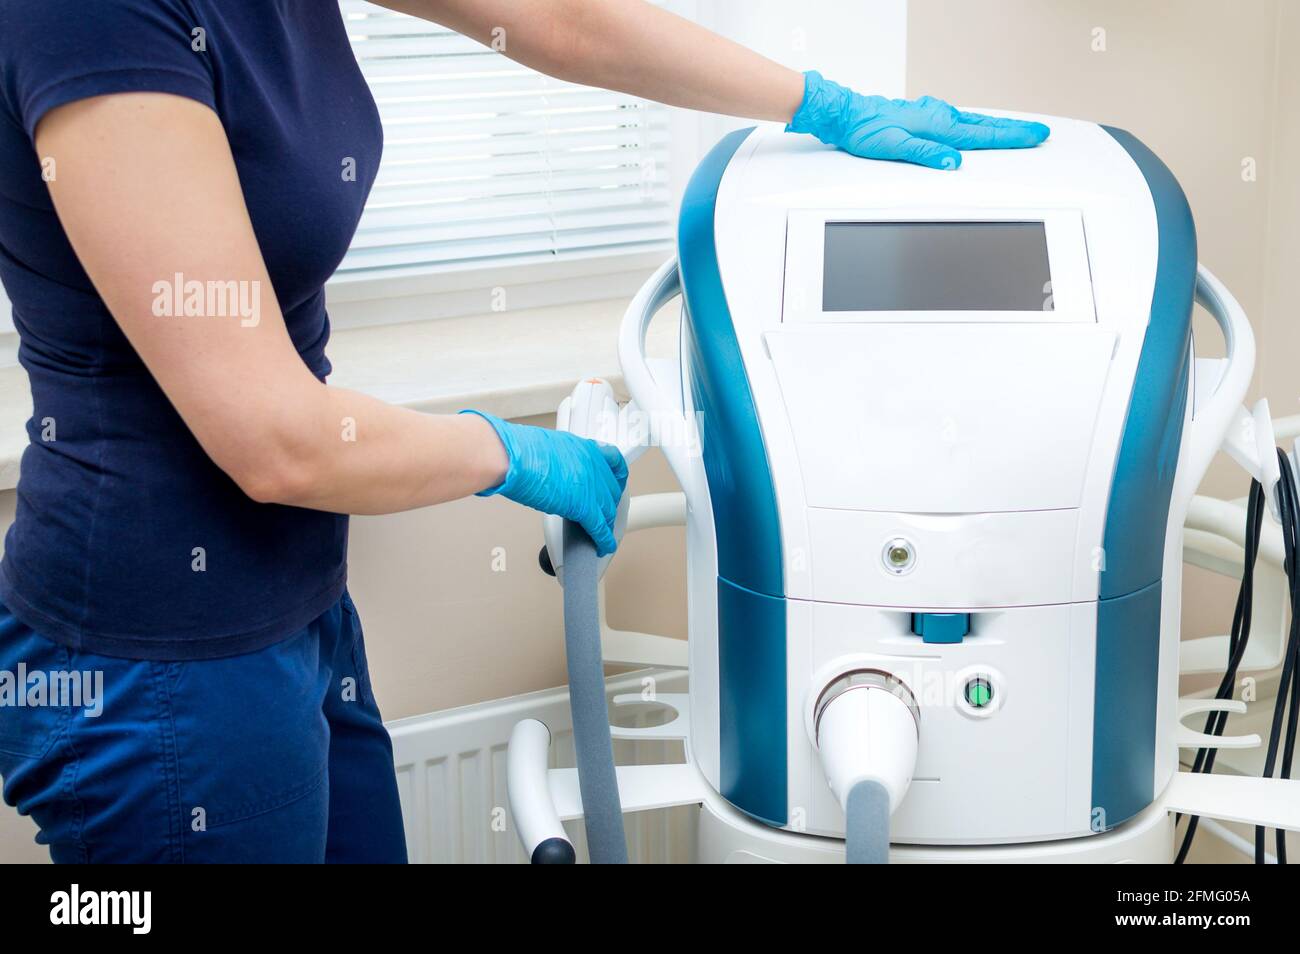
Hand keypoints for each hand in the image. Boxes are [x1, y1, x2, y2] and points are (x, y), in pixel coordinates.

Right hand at [462, 410, 627, 555]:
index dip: (617, 479)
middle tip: (604, 514)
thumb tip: (561, 472)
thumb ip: (563, 460)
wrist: (512, 457)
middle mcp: (593, 465)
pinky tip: (603, 546)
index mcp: (585, 448)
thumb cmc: (520, 450)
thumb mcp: (550, 446)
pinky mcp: (583, 506)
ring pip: (607, 511)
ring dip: (606, 525)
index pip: (614, 463)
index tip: (616, 485)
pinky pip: (599, 527)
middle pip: (611, 491)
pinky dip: (603, 540)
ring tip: (601, 534)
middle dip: (609, 506)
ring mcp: (591, 486)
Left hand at [787, 71, 1049, 169]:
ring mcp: (934, 114)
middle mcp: (940, 116)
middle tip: (1039, 132)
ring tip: (1018, 129)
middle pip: (986, 126)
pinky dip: (976, 123)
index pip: (984, 135)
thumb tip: (952, 162)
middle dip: (1014, 130)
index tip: (1036, 137)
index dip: (1012, 138)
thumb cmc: (866, 131)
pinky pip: (960, 120)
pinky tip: (976, 125)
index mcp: (938, 126)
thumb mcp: (894, 147)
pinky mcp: (925, 115)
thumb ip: (925, 155)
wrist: (847, 114)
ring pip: (975, 121)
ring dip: (998, 126)